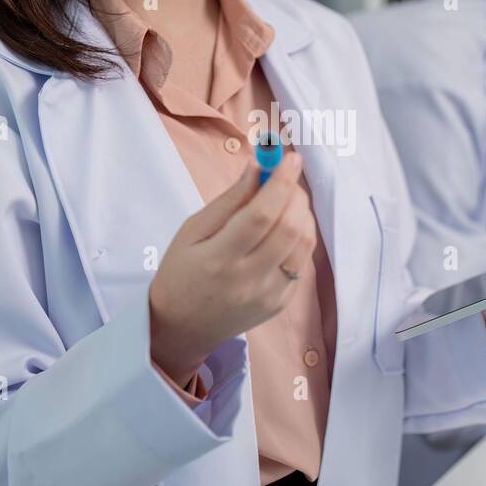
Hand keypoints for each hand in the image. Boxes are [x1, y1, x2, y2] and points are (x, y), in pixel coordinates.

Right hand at [148, 152, 315, 384]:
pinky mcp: (281, 303)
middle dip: (295, 194)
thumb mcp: (192, 230)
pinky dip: (300, 236)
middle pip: (290, 228)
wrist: (182, 327)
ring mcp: (269, 295)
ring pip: (303, 244)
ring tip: (286, 200)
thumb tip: (257, 168)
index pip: (261, 215)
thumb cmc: (181, 272)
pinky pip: (302, 262)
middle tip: (286, 178)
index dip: (281, 182)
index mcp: (219, 259)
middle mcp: (248, 281)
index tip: (291, 158)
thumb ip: (228, 201)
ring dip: (302, 213)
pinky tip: (284, 227)